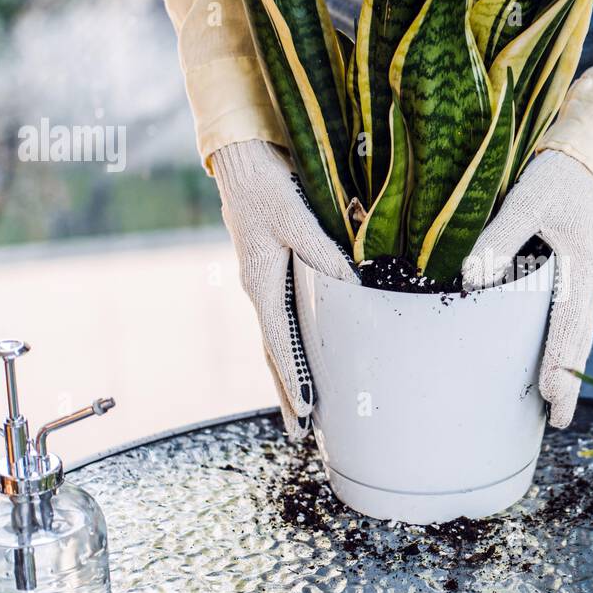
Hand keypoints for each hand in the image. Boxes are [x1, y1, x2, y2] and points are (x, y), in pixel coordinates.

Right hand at [213, 139, 356, 435]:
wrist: (241, 160)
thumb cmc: (266, 185)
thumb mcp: (296, 216)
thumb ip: (322, 252)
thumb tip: (351, 285)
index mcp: (261, 283)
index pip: (280, 344)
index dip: (294, 379)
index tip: (305, 412)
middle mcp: (259, 290)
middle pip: (274, 353)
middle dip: (285, 393)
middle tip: (298, 432)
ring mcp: (262, 283)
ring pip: (277, 340)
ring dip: (288, 376)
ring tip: (300, 410)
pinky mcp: (269, 272)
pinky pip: (281, 320)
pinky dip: (291, 347)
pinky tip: (304, 360)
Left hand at [462, 150, 592, 427]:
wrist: (589, 166)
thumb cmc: (554, 181)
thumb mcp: (524, 201)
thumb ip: (498, 239)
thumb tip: (472, 280)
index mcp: (581, 265)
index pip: (569, 324)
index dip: (559, 361)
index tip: (549, 393)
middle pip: (581, 339)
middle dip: (570, 381)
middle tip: (559, 421)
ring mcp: (592, 282)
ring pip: (582, 334)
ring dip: (571, 369)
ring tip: (556, 406)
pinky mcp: (585, 280)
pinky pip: (578, 321)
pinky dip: (569, 347)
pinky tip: (556, 366)